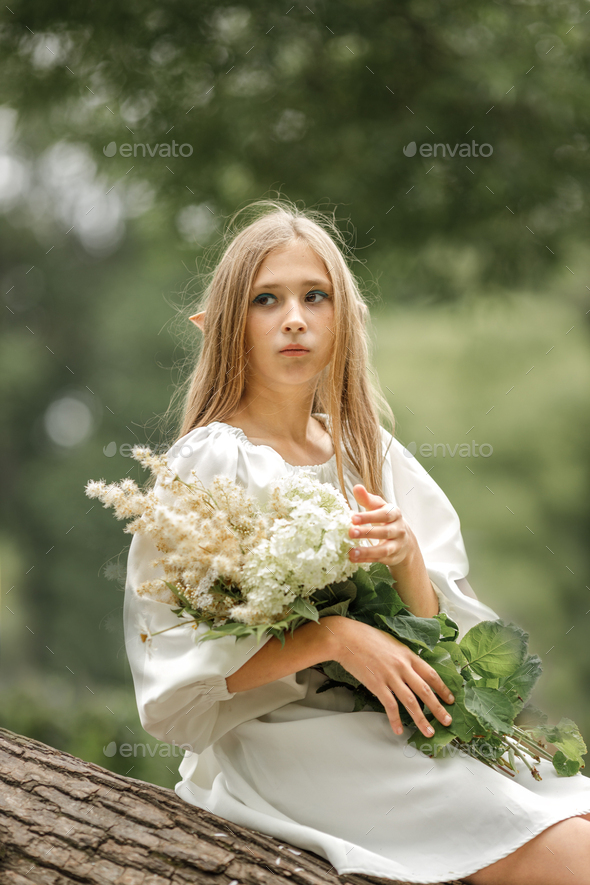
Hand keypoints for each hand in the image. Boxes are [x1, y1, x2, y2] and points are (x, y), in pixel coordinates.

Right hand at [330, 617, 454, 737]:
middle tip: (447, 721)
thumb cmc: (367, 637)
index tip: (450, 699)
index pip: (431, 674)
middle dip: (438, 708)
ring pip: (411, 701)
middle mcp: (402, 666)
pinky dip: (395, 719)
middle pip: (425, 690)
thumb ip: (403, 656)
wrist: (347, 638)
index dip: (442, 688)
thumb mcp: (392, 643)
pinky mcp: (377, 684)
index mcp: (408, 654)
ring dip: (421, 719)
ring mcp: (390, 676)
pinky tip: (399, 730)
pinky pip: (390, 706)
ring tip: (429, 732)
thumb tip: (412, 669)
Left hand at [348, 484, 414, 567]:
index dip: (369, 517)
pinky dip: (366, 560)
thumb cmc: (387, 520)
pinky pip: (379, 559)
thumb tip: (356, 487)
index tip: (353, 518)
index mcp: (395, 514)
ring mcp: (397, 545)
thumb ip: (368, 499)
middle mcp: (398, 530)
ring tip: (352, 552)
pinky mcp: (392, 558)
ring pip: (383, 549)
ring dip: (367, 551)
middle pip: (384, 532)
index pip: (384, 514)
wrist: (404, 541)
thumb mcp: (379, 508)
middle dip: (367, 533)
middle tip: (351, 532)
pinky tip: (354, 558)